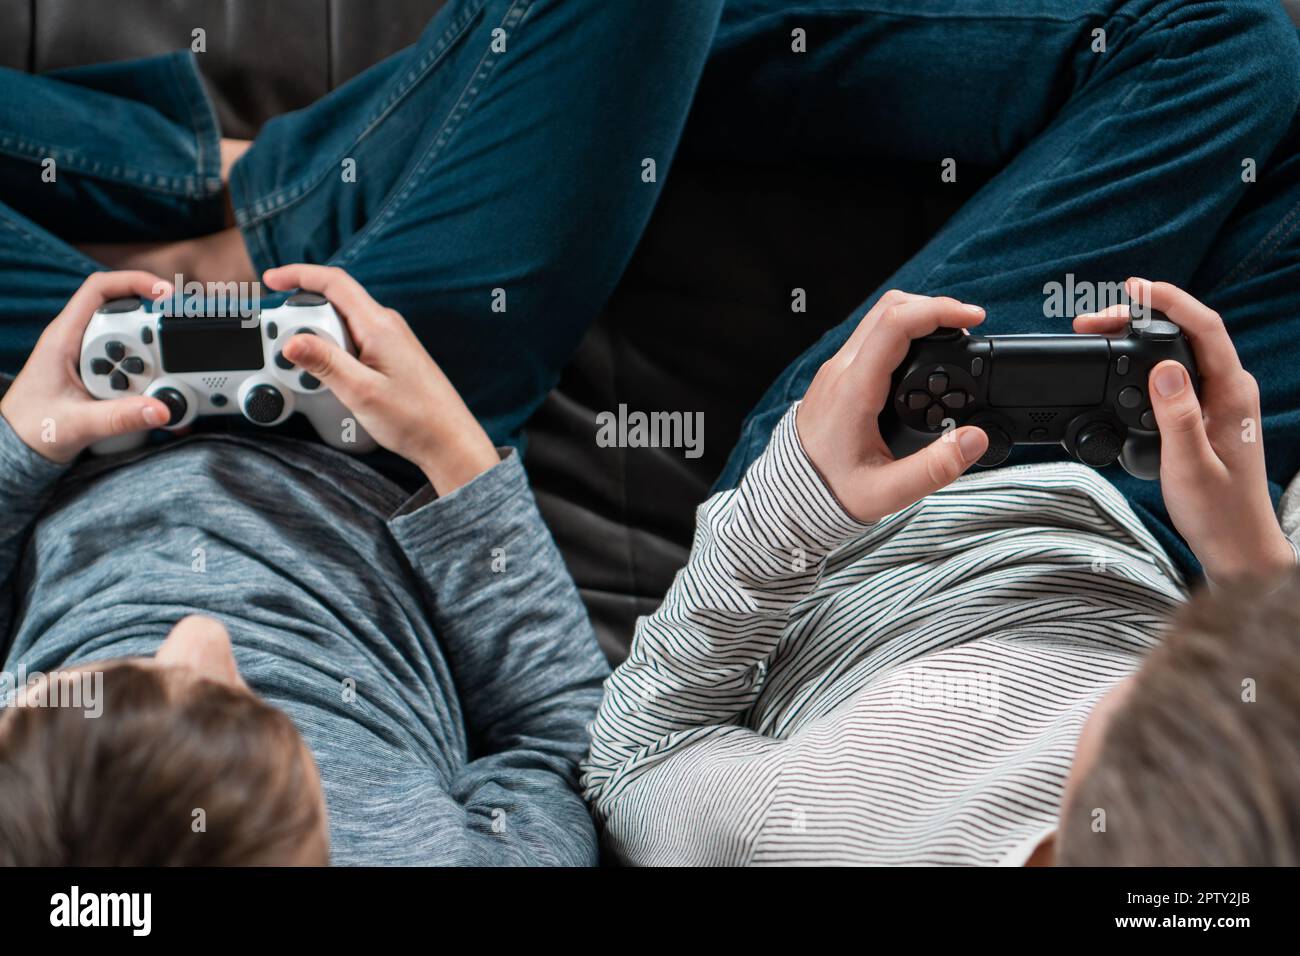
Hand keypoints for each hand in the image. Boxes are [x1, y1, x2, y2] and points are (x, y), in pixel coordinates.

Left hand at [0, 272, 171, 463]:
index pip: (99, 290)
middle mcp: (80, 342)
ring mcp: (93, 358)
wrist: (20, 450)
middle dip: (151, 337)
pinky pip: (134, 369)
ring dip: (151, 366)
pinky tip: (153, 398)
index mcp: (64, 338)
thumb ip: (120, 418)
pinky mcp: (103, 375)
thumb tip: (161, 409)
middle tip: (165, 358)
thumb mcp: (77, 424)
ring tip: (154, 386)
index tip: (165, 293)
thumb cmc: (33, 429)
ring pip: (134, 347)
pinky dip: (149, 381)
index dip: (134, 282)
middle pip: (126, 319)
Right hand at [263, 265, 497, 494]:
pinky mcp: (391, 357)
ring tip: (314, 378)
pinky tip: (334, 382)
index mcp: (380, 326)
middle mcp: (387, 326)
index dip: (299, 274)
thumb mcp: (361, 393)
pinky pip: (353, 345)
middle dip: (303, 323)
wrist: (449, 442)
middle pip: (332, 306)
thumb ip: (324, 363)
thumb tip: (290, 341)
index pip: (334, 282)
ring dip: (319, 345)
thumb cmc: (415, 420)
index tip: (271, 279)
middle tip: (288, 353)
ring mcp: (390, 341)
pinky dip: (334, 356)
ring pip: (340, 328)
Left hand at [796, 290, 989, 521]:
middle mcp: (841, 371)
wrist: (790, 498)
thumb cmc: (831, 493)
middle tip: (969, 326)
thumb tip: (975, 439)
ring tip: (953, 338)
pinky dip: (903, 334)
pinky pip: (871, 338)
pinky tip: (924, 357)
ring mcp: (836, 371)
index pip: (895, 325)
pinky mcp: (837, 377)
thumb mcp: (887, 492)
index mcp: (853, 390)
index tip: (973, 317)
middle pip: (888, 309)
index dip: (939, 311)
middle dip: (935, 307)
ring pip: (878, 319)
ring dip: (918, 317)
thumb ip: (934, 468)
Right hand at [1074, 278, 1293, 581]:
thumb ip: (1178, 415)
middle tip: (1093, 320)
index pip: (1205, 328)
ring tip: (1099, 333)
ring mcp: (1218, 400)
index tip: (1134, 288)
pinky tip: (1121, 364)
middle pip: (1188, 332)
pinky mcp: (1204, 413)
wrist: (1236, 547)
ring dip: (1139, 336)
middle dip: (1141, 315)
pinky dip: (1143, 360)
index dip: (1169, 301)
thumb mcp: (1190, 466)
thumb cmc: (1219, 513)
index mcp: (1233, 394)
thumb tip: (1163, 368)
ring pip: (1179, 351)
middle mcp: (1230, 390)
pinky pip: (1175, 373)